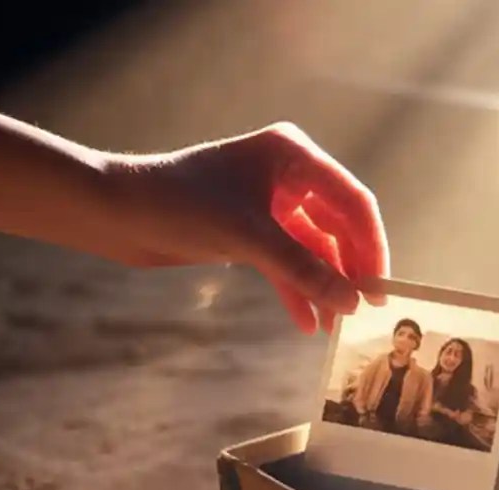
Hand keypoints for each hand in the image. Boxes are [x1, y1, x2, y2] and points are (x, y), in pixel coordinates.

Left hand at [97, 122, 388, 333]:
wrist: (115, 213)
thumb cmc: (178, 205)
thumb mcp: (248, 237)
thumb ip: (303, 270)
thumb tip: (353, 303)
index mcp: (293, 154)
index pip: (352, 201)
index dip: (372, 245)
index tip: (382, 287)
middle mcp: (287, 174)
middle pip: (338, 226)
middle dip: (349, 270)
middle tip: (365, 311)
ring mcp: (268, 203)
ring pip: (312, 249)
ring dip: (322, 286)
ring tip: (334, 326)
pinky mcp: (248, 230)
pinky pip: (285, 262)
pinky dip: (295, 290)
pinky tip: (305, 323)